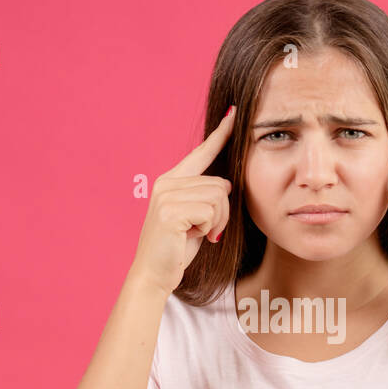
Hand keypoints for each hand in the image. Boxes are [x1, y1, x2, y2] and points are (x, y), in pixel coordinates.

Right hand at [129, 106, 235, 295]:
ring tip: (200, 234)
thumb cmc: (176, 249)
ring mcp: (167, 196)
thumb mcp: (195, 218)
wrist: (153, 274)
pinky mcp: (171, 211)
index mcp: (170, 181)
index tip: (234, 114)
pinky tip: (194, 237)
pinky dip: (210, 228)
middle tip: (206, 231)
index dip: (219, 135)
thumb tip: (227, 183)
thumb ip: (206, 197)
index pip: (201, 154)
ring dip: (218, 221)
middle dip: (223, 212)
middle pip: (220, 184)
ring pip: (219, 197)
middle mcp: (166, 183)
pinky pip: (211, 211)